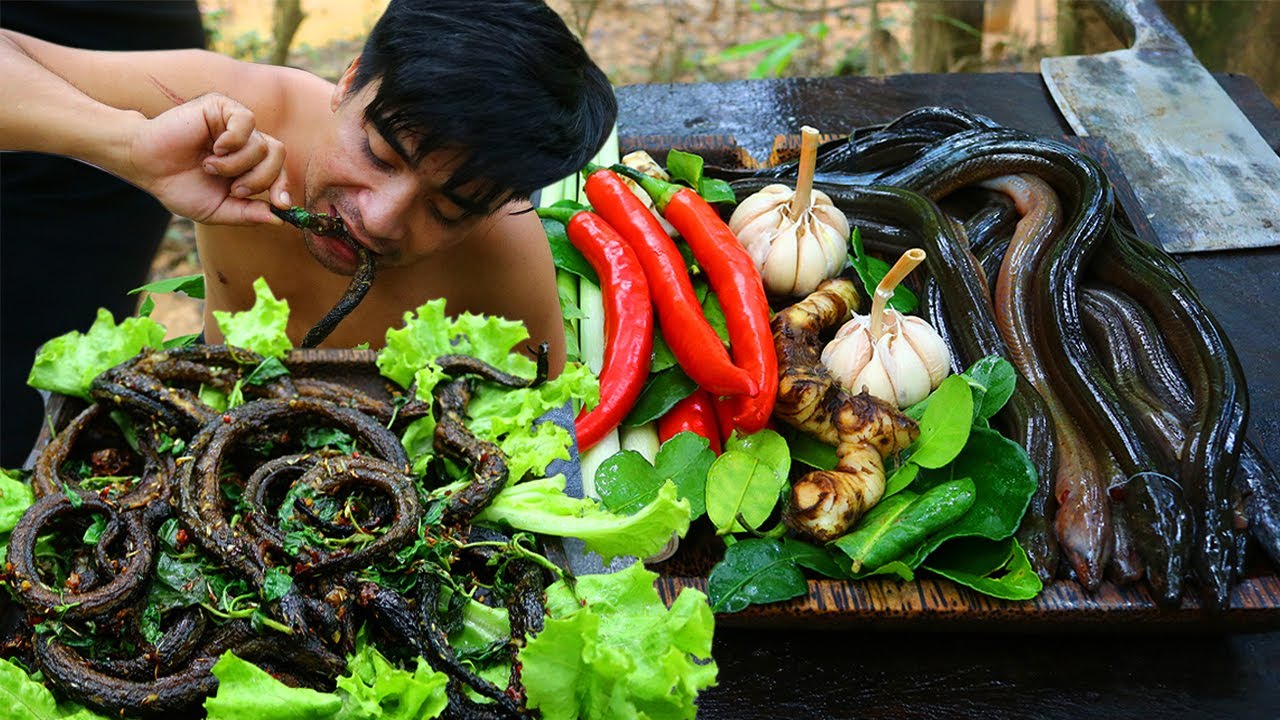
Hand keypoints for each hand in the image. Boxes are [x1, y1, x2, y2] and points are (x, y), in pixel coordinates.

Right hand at [126, 93, 289, 225]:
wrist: (145, 164)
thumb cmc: (179, 185)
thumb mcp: (217, 210)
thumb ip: (247, 214)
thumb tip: (278, 219)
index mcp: (248, 165)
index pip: (280, 172)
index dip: (283, 188)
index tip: (280, 205)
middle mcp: (246, 142)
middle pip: (277, 157)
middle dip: (260, 180)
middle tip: (235, 189)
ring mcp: (235, 124)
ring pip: (262, 144)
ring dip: (238, 164)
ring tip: (210, 168)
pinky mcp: (221, 107)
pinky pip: (247, 121)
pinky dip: (234, 141)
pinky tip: (215, 148)